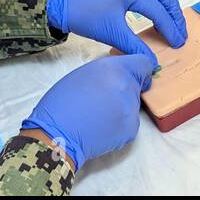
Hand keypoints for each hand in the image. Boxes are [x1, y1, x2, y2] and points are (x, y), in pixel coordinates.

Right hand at [21, 53, 154, 169]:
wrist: (56, 135)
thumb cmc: (61, 103)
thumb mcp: (83, 74)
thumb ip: (107, 71)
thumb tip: (119, 75)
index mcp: (114, 69)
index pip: (143, 64)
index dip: (139, 70)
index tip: (136, 76)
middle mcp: (127, 86)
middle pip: (137, 84)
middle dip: (125, 89)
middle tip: (104, 99)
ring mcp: (131, 109)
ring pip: (133, 104)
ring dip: (121, 107)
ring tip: (98, 116)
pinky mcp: (131, 130)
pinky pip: (130, 122)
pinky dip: (119, 125)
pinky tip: (101, 128)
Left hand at [46, 0, 188, 62]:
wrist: (61, 1)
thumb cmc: (86, 16)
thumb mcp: (112, 33)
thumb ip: (135, 46)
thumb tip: (153, 62)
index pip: (159, 11)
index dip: (170, 29)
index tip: (178, 44)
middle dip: (175, 15)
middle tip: (181, 34)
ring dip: (167, 6)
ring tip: (173, 25)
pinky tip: (157, 12)